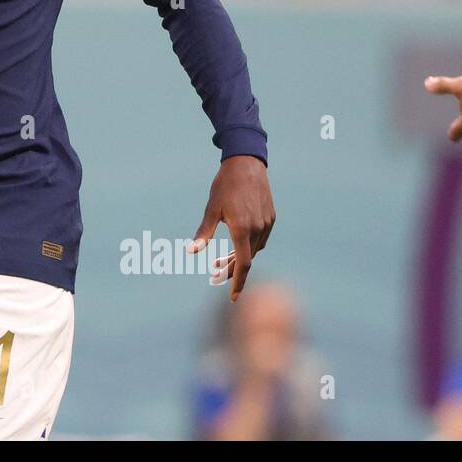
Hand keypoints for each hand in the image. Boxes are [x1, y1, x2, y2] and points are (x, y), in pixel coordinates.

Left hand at [187, 155, 273, 301]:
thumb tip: (190, 252)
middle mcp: (258, 229)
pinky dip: (249, 246)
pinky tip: (237, 245)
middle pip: (247, 258)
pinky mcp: (271, 217)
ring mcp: (267, 223)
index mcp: (242, 229)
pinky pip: (261, 238)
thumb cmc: (224, 186)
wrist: (246, 163)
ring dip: (240, 257)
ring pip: (255, 249)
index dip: (237, 281)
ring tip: (219, 261)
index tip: (232, 297)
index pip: (243, 264)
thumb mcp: (211, 209)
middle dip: (232, 270)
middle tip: (214, 275)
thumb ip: (204, 232)